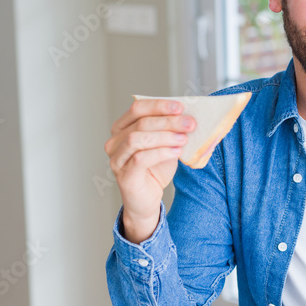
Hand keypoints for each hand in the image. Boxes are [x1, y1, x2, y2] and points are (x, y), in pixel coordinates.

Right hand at [104, 98, 195, 242]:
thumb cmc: (155, 170)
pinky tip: (176, 151)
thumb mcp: (165, 145)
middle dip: (168, 121)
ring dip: (165, 136)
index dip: (159, 105)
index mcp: (122, 128)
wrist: (147, 200)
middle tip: (190, 124)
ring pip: (137, 138)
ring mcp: (117, 159)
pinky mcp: (124, 175)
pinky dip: (161, 152)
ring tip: (184, 138)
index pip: (137, 108)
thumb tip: (189, 117)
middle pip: (141, 123)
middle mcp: (115, 142)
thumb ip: (171, 131)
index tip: (181, 107)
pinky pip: (140, 158)